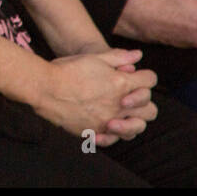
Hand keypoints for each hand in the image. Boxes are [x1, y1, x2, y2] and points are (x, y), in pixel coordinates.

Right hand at [33, 49, 157, 146]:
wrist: (45, 88)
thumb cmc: (68, 70)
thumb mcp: (95, 58)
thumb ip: (119, 57)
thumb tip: (137, 55)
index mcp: (122, 83)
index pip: (149, 80)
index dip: (145, 76)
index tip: (135, 76)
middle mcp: (120, 105)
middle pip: (150, 110)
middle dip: (144, 102)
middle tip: (130, 97)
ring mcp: (108, 121)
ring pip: (136, 128)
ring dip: (133, 121)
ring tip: (120, 115)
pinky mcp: (95, 132)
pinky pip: (113, 140)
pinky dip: (112, 135)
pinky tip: (104, 126)